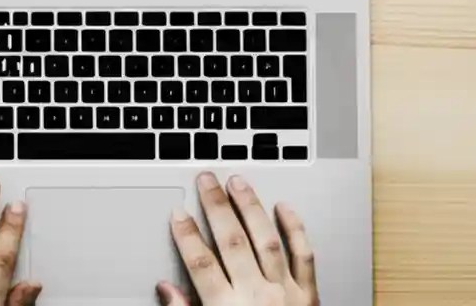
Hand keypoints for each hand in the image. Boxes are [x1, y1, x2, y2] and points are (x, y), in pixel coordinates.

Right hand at [160, 172, 317, 305]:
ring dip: (250, 207)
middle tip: (205, 181)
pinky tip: (284, 207)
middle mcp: (255, 297)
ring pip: (264, 239)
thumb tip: (167, 291)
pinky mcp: (308, 296)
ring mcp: (284, 293)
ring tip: (237, 183)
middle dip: (215, 206)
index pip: (200, 262)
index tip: (177, 213)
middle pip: (230, 241)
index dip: (186, 234)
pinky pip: (303, 255)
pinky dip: (295, 229)